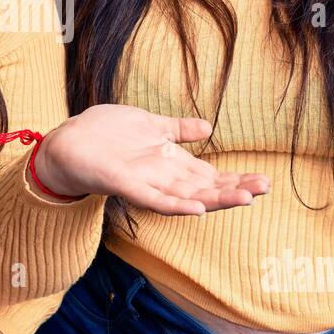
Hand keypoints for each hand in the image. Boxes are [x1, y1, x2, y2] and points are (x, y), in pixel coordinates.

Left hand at [32, 103, 270, 214]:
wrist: (67, 142)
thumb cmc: (106, 134)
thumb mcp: (149, 124)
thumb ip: (178, 129)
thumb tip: (208, 128)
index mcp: (170, 162)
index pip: (210, 174)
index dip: (236, 178)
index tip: (264, 181)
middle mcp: (162, 177)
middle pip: (205, 187)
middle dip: (235, 189)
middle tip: (266, 189)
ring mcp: (146, 183)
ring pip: (187, 196)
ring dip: (215, 200)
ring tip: (243, 199)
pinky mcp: (126, 185)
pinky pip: (154, 199)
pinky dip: (175, 205)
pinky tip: (196, 209)